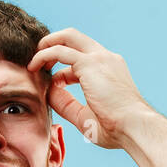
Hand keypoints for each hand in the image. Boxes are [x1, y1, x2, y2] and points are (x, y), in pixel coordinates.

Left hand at [27, 28, 153, 148]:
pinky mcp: (91, 63)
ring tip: (32, 63)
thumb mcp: (86, 115)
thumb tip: (48, 92)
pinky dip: (45, 55)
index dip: (63, 70)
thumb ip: (66, 103)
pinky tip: (34, 67)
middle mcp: (106, 59)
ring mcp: (100, 58)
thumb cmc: (117, 128)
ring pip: (68, 37)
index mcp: (110, 70)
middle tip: (37, 59)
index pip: (82, 59)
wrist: (134, 127)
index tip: (53, 85)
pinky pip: (61, 51)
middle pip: (75, 38)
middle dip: (53, 43)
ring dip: (46, 46)